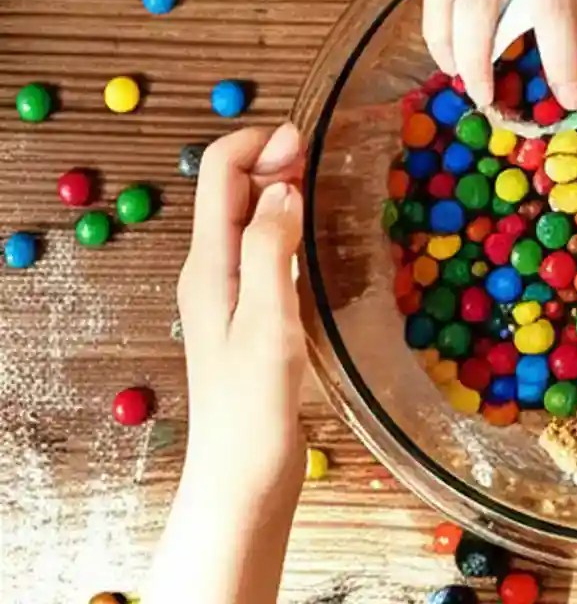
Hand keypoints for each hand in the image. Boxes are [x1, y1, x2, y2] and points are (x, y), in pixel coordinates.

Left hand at [176, 123, 307, 490]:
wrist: (244, 473)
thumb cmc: (253, 405)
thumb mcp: (268, 320)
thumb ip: (270, 249)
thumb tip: (283, 188)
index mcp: (209, 264)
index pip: (219, 173)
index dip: (259, 143)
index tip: (309, 142)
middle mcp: (213, 270)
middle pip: (234, 190)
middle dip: (274, 160)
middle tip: (326, 158)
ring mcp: (231, 293)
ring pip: (252, 219)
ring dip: (284, 193)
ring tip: (330, 187)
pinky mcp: (252, 315)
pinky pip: (266, 252)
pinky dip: (291, 230)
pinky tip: (323, 242)